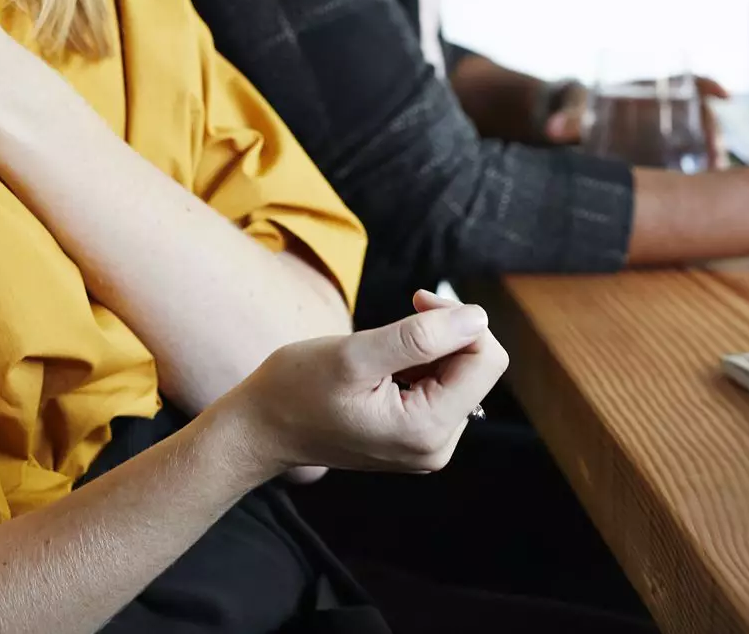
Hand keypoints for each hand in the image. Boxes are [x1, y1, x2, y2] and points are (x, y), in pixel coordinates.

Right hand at [221, 289, 506, 481]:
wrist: (263, 427)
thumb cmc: (297, 389)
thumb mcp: (355, 355)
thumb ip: (420, 337)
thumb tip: (477, 318)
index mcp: (427, 430)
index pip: (486, 361)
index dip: (458, 319)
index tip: (416, 301)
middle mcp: (436, 446)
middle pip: (477, 368)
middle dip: (444, 333)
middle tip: (400, 315)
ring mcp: (428, 445)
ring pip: (460, 374)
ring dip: (429, 348)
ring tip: (382, 350)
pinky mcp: (417, 437)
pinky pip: (441, 388)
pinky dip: (419, 364)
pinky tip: (384, 366)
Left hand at [547, 75, 732, 167]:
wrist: (575, 129)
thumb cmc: (581, 110)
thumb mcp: (578, 111)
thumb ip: (568, 119)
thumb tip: (551, 130)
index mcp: (653, 90)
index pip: (690, 81)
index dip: (710, 84)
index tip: (724, 95)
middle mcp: (671, 112)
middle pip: (705, 119)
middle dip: (715, 137)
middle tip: (715, 158)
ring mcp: (673, 137)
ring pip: (703, 146)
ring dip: (713, 162)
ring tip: (713, 184)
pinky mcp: (669, 161)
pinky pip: (692, 169)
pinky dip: (702, 183)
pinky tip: (706, 205)